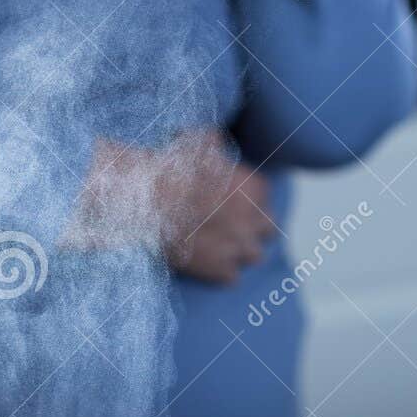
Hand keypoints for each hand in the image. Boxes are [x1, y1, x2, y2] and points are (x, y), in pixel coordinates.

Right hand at [61, 129, 272, 286]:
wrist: (149, 202)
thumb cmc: (172, 167)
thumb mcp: (198, 142)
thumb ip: (215, 143)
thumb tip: (216, 139)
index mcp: (254, 188)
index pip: (263, 194)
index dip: (248, 196)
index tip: (234, 198)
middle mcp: (254, 220)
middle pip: (267, 228)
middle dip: (253, 226)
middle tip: (232, 224)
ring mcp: (240, 248)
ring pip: (254, 255)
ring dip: (239, 251)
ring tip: (221, 247)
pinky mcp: (220, 271)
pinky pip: (231, 277)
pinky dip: (220, 271)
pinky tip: (205, 263)